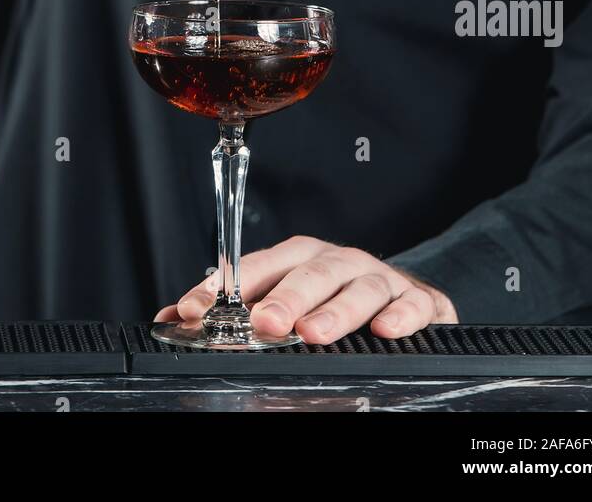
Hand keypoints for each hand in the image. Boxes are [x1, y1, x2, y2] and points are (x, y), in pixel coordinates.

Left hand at [154, 235, 458, 344]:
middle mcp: (338, 262)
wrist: (406, 302)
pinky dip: (401, 316)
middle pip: (310, 272)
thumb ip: (233, 311)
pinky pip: (414, 304)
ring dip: (336, 309)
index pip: (256, 266)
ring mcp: (381, 279)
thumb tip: (170, 317)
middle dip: (286, 296)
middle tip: (265, 323)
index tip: (191, 310)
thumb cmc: (335, 301)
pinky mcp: (420, 301)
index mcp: (300, 258)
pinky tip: (386, 330)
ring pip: (359, 287)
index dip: (223, 286)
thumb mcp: (285, 302)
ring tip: (313, 333)